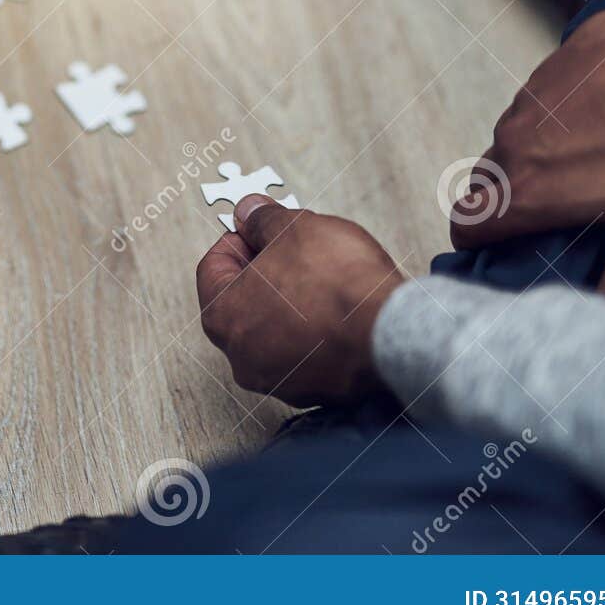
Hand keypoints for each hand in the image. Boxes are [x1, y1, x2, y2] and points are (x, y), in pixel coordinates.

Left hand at [196, 196, 405, 406]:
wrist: (391, 333)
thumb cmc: (338, 286)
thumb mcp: (294, 228)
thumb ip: (263, 220)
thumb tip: (250, 213)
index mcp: (223, 317)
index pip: (212, 268)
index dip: (237, 239)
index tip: (257, 228)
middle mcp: (241, 357)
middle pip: (241, 302)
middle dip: (264, 270)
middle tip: (291, 248)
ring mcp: (277, 380)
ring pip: (272, 330)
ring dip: (289, 302)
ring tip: (320, 277)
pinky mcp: (314, 391)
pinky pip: (303, 353)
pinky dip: (313, 331)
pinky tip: (337, 309)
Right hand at [449, 0, 604, 298]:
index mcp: (526, 194)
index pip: (465, 226)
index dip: (473, 242)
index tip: (498, 248)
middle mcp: (511, 151)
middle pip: (480, 188)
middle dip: (502, 205)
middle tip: (548, 214)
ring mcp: (522, 110)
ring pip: (506, 150)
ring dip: (529, 165)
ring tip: (584, 169)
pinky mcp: (540, 80)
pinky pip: (529, 116)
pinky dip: (549, 129)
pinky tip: (597, 128)